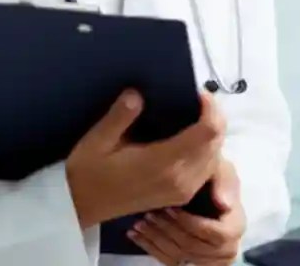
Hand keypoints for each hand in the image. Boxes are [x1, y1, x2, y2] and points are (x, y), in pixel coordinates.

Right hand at [66, 90, 225, 227]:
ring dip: (212, 134)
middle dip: (213, 117)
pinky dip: (207, 150)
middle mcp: (180, 179)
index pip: (208, 132)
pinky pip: (207, 169)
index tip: (197, 93)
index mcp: (163, 163)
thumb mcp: (97, 140)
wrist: (81, 206)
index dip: (211, 108)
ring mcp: (183, 191)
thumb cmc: (88, 172)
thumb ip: (120, 116)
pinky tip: (190, 137)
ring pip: (216, 157)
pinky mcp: (181, 196)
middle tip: (195, 100)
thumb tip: (138, 93)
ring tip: (194, 115)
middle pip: (217, 142)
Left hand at [128, 158, 246, 265]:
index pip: (216, 234)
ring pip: (180, 256)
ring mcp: (209, 259)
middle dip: (169, 231)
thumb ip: (223, 181)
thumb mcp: (220, 170)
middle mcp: (227, 248)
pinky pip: (170, 262)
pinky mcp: (192, 262)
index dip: (191, 224)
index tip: (170, 208)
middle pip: (195, 248)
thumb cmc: (212, 175)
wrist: (202, 186)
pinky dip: (151, 248)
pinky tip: (135, 234)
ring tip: (139, 223)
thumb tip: (225, 204)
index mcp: (236, 226)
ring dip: (157, 240)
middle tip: (149, 214)